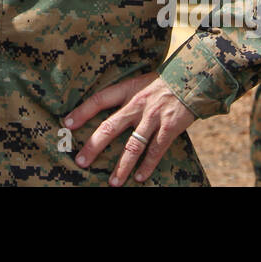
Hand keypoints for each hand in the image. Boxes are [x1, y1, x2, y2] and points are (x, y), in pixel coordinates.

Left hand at [65, 73, 196, 185]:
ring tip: (112, 182)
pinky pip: (156, 150)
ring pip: (133, 145)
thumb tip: (106, 111)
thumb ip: (125, 96)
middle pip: (110, 126)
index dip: (82, 111)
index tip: (67, 123)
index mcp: (128, 90)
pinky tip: (139, 177)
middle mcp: (137, 104)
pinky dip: (147, 165)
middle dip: (94, 146)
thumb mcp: (140, 82)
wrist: (194, 79)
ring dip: (121, 166)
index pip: (99, 100)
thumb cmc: (164, 82)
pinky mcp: (170, 128)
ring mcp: (153, 117)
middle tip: (81, 161)